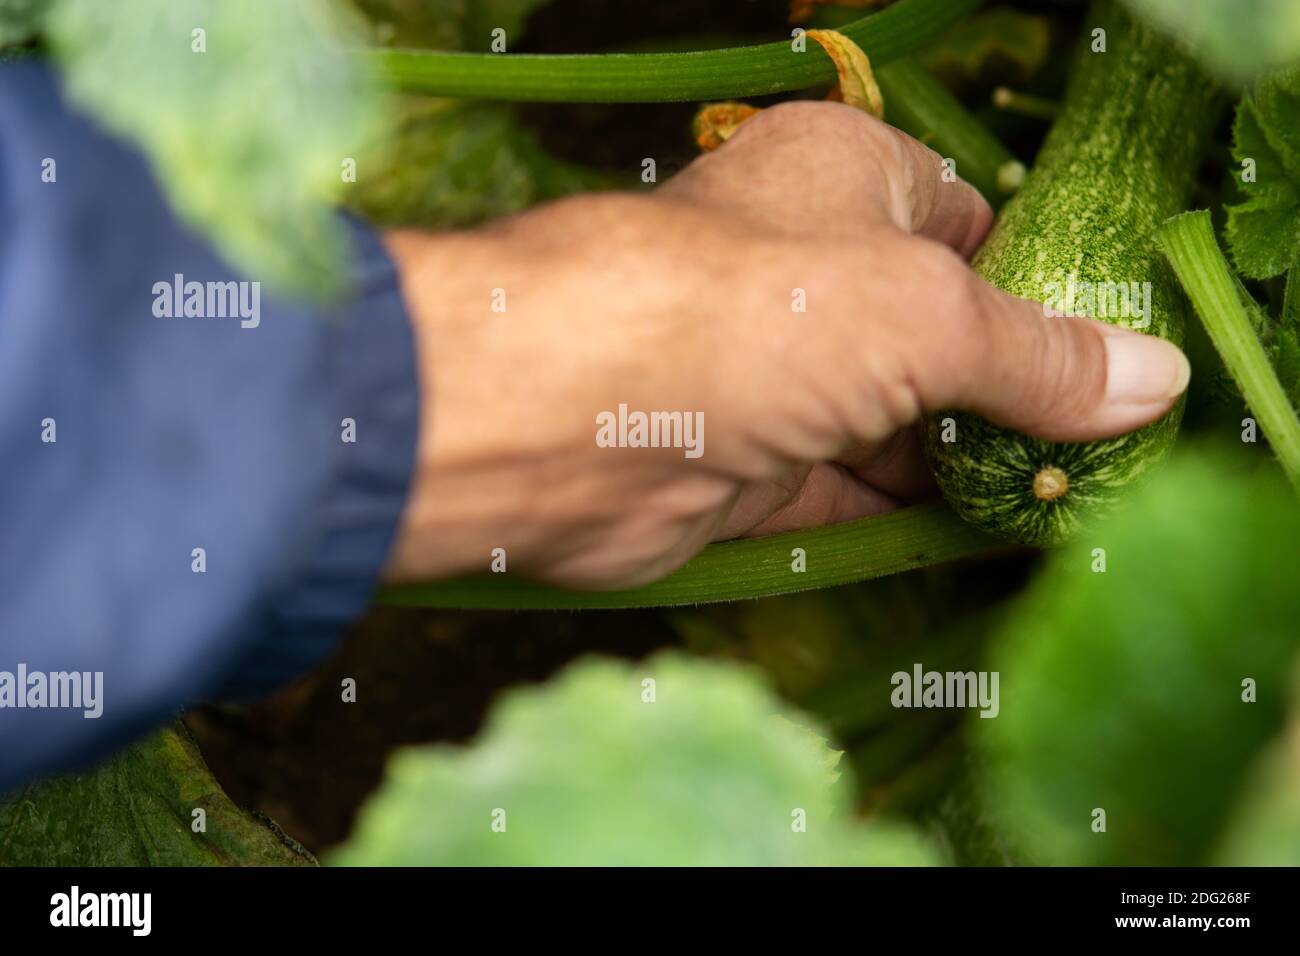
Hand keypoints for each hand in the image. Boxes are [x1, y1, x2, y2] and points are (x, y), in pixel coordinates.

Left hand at [381, 101, 1189, 588]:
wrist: (562, 420)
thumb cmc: (746, 313)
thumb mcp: (923, 317)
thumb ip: (1037, 356)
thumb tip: (1152, 379)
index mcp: (844, 181)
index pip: (969, 223)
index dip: (1043, 286)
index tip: (1116, 359)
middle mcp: (803, 272)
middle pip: (933, 334)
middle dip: (1011, 392)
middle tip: (1104, 452)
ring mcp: (770, 376)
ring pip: (891, 422)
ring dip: (965, 465)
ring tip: (1066, 504)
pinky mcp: (742, 469)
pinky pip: (846, 495)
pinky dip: (905, 518)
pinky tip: (978, 543)